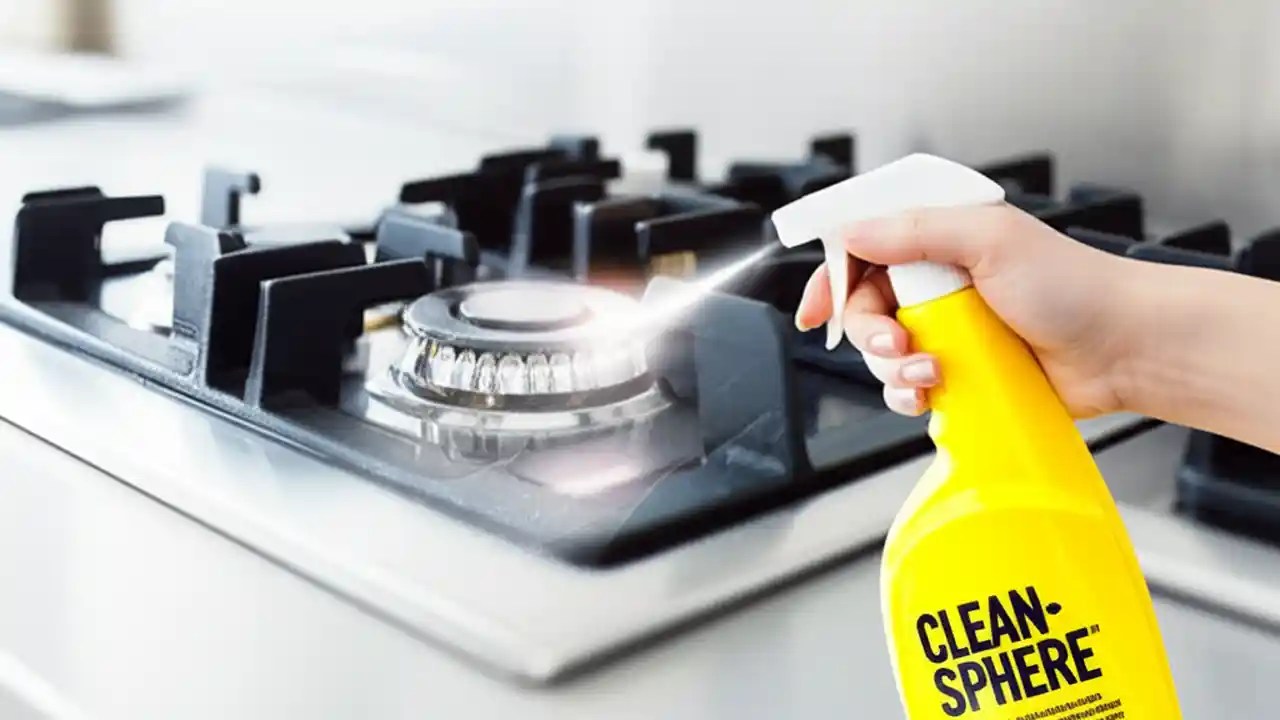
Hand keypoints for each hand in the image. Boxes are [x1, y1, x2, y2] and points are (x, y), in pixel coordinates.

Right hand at [795, 204, 1134, 417]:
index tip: (817, 310)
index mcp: (940, 237)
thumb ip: (915, 230)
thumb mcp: (988, 239)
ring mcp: (947, 329)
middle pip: (863, 307)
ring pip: (882, 353)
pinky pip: (908, 388)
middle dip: (868, 331)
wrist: (1123, 348)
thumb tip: (852, 231)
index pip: (863, 247)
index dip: (831, 277)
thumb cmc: (1073, 286)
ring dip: (893, 369)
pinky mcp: (959, 372)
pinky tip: (934, 394)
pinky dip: (910, 396)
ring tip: (931, 373)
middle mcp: (936, 281)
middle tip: (895, 343)